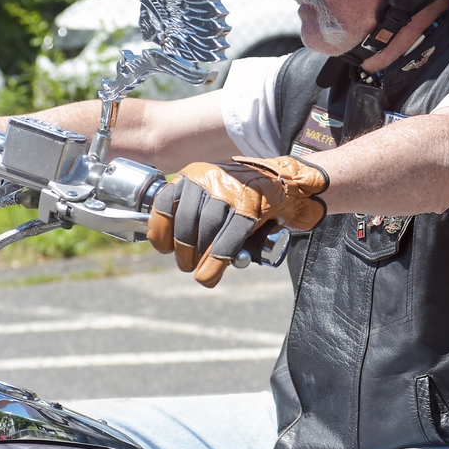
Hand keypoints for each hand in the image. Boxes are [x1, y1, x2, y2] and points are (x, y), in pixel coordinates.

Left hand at [147, 156, 328, 287]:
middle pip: (188, 220)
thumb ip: (194, 209)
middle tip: (186, 265)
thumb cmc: (245, 192)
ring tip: (201, 272)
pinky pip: (230, 236)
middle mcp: (211, 178)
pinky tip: (211, 275)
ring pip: (208, 229)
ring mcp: (233, 191)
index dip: (161, 230)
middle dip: (184, 250)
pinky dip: (218, 259)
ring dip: (201, 258)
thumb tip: (172, 244)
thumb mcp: (214, 189)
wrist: (287, 180)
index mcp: (195, 173)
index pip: (166, 202)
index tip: (164, 249)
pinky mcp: (252, 205)